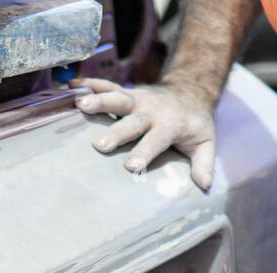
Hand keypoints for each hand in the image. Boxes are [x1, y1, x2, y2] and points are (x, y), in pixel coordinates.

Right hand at [69, 77, 216, 189]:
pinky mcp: (127, 92)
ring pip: (117, 98)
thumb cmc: (195, 124)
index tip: (131, 166)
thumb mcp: (206, 144)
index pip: (157, 140)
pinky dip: (89, 84)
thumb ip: (204, 164)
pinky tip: (71, 87)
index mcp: (171, 125)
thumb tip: (204, 185)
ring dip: (98, 100)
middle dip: (116, 131)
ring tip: (79, 104)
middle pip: (132, 120)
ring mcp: (137, 99)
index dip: (145, 152)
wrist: (190, 91)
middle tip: (100, 145)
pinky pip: (107, 85)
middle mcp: (152, 110)